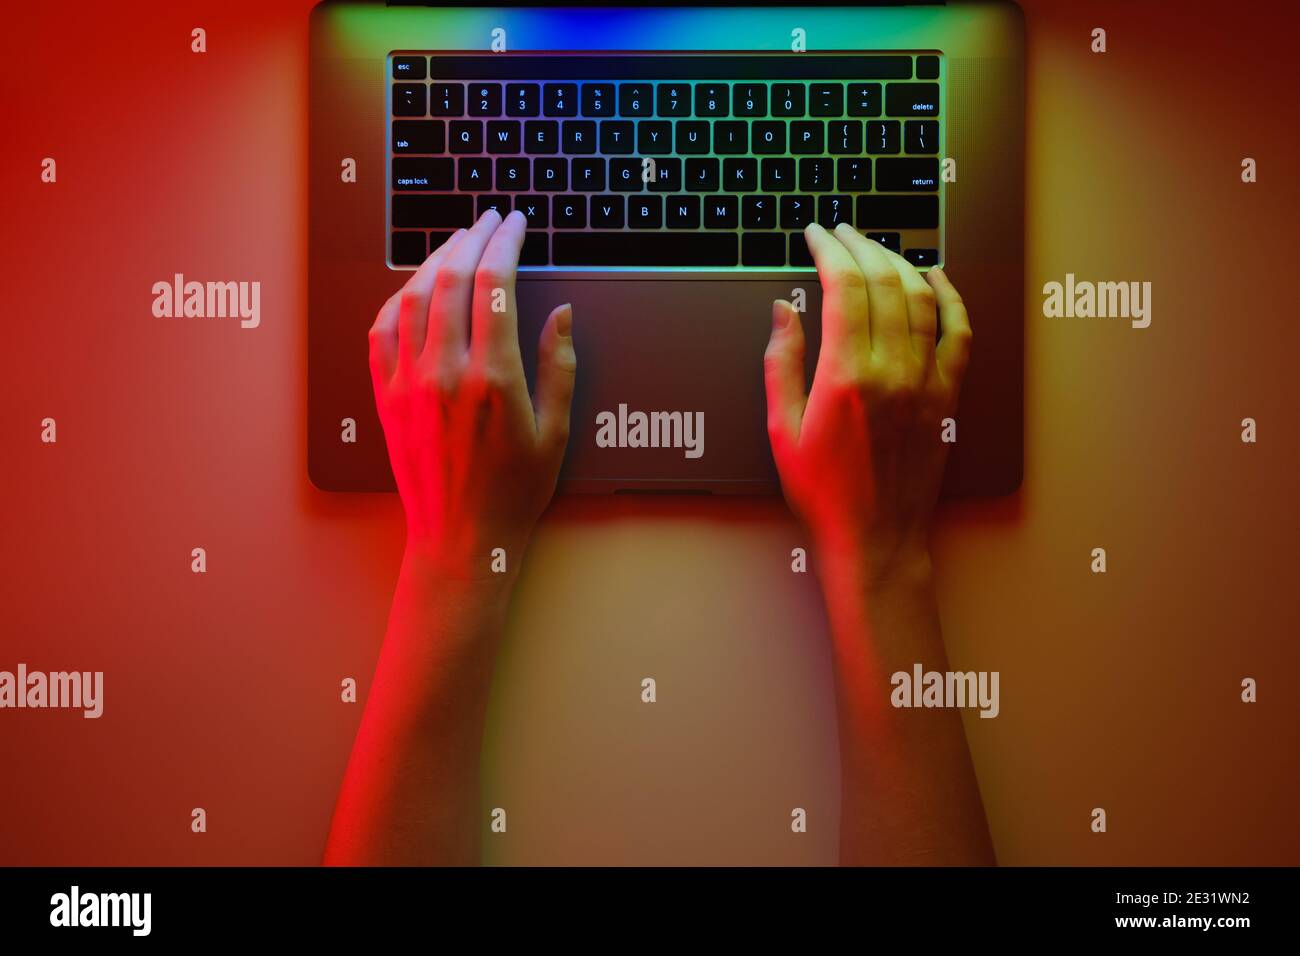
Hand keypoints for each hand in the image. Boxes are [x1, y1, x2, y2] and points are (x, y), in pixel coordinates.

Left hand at [368, 210, 574, 578]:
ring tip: (456, 243)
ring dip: (435, 260)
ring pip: (414, 297)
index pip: (495, 285)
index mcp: (493, 380)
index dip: (506, 242)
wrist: (460, 538)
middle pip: (453, 279)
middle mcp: (445, 374)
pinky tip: (415, 288)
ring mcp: (409, 384)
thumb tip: (562, 312)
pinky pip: (381, 330)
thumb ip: (560, 367)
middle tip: (488, 219)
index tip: (516, 223)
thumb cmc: (514, 492)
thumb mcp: (556, 433)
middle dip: (472, 237)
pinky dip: (398, 298)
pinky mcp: (385, 398)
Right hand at [763, 222, 971, 582]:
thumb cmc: (823, 493)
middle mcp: (892, 373)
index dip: (828, 250)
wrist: (875, 539)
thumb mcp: (781, 430)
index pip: (842, 288)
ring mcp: (926, 383)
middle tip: (842, 231)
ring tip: (877, 247)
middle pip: (884, 282)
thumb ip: (781, 364)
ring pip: (922, 298)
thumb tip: (783, 311)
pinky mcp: (948, 398)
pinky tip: (936, 277)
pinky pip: (959, 333)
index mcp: (846, 378)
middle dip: (861, 245)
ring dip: (900, 262)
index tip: (815, 235)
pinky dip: (951, 297)